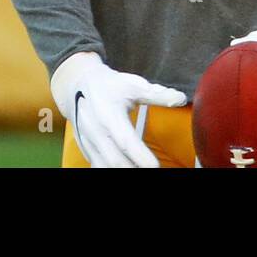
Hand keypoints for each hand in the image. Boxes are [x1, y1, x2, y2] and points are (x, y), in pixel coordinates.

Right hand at [50, 52, 186, 166]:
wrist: (77, 85)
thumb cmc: (109, 85)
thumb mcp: (132, 84)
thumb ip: (157, 94)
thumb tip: (180, 99)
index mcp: (108, 113)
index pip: (125, 140)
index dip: (140, 156)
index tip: (155, 166)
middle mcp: (95, 131)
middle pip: (115, 160)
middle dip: (135, 169)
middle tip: (154, 170)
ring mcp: (88, 143)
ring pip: (105, 167)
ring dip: (123, 172)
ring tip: (142, 170)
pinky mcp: (86, 150)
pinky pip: (98, 167)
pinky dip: (112, 171)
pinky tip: (129, 168)